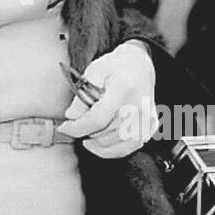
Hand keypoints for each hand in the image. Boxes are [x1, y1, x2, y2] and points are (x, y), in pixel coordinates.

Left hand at [57, 39, 157, 157]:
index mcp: (124, 89)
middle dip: (84, 131)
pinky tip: (98, 143)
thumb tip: (72, 116)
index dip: (77, 127)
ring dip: (96, 141)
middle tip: (76, 122)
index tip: (64, 128)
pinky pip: (129, 147)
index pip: (98, 119)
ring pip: (114, 143)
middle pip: (104, 132)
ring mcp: (147, 117)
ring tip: (87, 129)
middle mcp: (139, 106)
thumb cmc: (115, 66)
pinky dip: (111, 150)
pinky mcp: (151, 126)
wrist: (139, 65)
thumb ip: (82, 95)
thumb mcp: (93, 72)